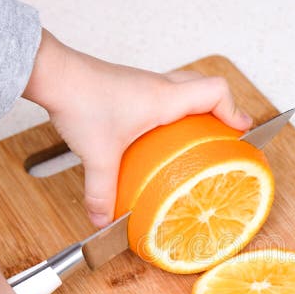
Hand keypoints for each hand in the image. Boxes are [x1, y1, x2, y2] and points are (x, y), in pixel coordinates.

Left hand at [23, 30, 252, 226]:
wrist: (52, 72)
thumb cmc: (80, 101)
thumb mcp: (99, 155)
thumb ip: (103, 191)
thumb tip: (103, 221)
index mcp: (164, 99)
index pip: (215, 91)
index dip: (234, 109)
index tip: (242, 130)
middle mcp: (158, 86)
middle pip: (204, 84)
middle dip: (220, 106)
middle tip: (223, 129)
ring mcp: (143, 83)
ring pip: (182, 85)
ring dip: (193, 105)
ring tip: (194, 134)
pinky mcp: (127, 85)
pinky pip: (161, 91)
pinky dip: (170, 107)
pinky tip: (155, 132)